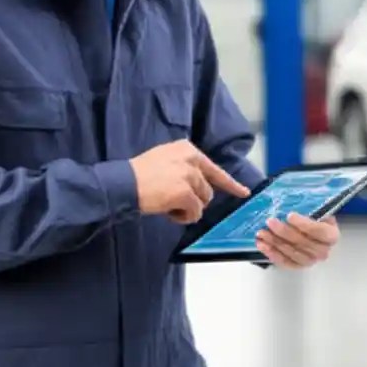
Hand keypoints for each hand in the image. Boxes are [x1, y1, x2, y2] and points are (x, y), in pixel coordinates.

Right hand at [129, 140, 249, 223]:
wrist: (123, 183)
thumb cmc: (138, 174)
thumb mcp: (164, 159)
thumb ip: (183, 167)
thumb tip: (198, 186)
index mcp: (187, 149)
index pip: (214, 169)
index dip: (230, 183)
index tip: (243, 192)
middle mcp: (192, 160)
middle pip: (208, 190)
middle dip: (195, 200)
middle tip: (173, 203)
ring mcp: (190, 176)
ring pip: (203, 202)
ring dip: (188, 209)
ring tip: (168, 206)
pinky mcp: (185, 193)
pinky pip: (195, 212)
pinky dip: (183, 217)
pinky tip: (169, 212)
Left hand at [256, 213, 339, 268]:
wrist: (308, 228)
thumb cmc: (312, 216)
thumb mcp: (315, 208)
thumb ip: (308, 206)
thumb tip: (293, 200)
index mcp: (331, 234)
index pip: (320, 231)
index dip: (304, 224)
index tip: (289, 215)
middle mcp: (323, 250)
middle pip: (303, 243)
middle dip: (285, 232)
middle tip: (270, 221)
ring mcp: (311, 260)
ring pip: (292, 253)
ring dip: (275, 243)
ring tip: (261, 233)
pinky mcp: (298, 266)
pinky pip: (285, 262)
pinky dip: (272, 253)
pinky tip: (262, 245)